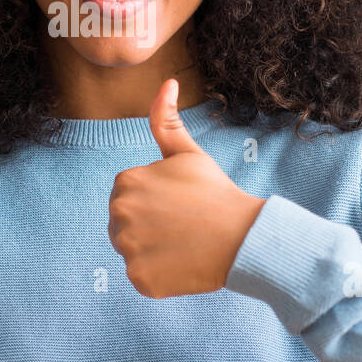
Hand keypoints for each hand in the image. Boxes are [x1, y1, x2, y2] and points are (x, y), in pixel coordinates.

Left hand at [107, 78, 266, 297]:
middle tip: (183, 225)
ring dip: (153, 250)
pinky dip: (160, 275)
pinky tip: (182, 264)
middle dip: (149, 225)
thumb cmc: (216, 193)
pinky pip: (142, 277)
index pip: (129, 196)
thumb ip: (167, 120)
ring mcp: (128, 249)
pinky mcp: (139, 279)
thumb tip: (167, 82)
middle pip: (124, 224)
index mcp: (126, 182)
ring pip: (132, 250)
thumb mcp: (188, 153)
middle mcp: (119, 214)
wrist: (243, 239)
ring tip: (183, 243)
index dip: (156, 201)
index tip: (179, 203)